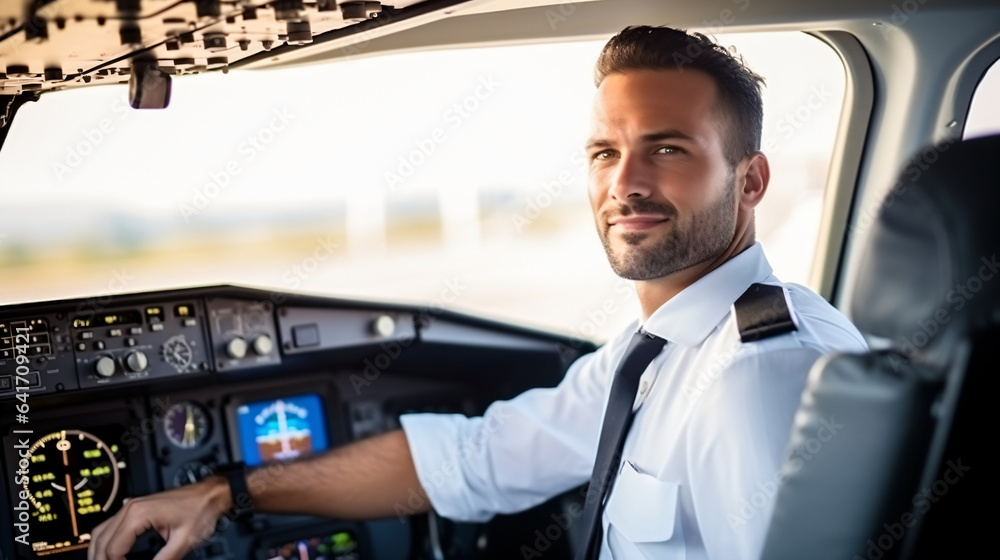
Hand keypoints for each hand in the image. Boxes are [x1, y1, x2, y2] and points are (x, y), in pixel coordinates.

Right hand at [88, 476, 231, 559]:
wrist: (210, 493)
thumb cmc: (201, 508)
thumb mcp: (183, 541)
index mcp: (138, 514)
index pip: (113, 549)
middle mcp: (131, 507)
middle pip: (100, 540)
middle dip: (101, 559)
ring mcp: (132, 506)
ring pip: (101, 531)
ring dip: (99, 551)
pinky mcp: (136, 508)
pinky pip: (111, 525)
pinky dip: (106, 541)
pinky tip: (111, 552)